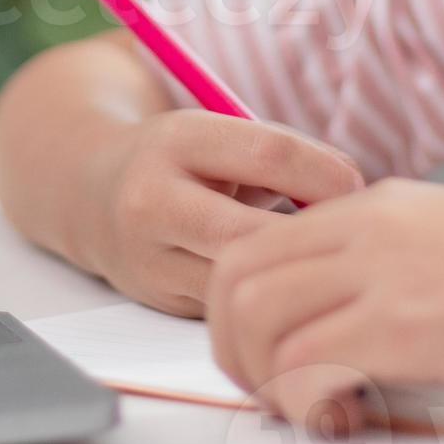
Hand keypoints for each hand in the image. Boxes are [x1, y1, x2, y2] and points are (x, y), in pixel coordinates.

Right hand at [74, 112, 366, 315]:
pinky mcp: (161, 302)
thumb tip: (358, 198)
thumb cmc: (179, 159)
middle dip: (311, 240)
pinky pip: (232, 308)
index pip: (270, 154)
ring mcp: (151, 259)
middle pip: (254, 233)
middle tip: (350, 240)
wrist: (85, 192)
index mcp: (178, 141)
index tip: (357, 188)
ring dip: (290, 275)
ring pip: (243, 282)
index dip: (327, 173)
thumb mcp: (217, 135)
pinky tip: (288, 288)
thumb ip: (279, 159)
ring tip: (321, 263)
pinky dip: (267, 298)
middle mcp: (154, 200)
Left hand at [204, 179, 443, 423]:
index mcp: (373, 206)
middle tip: (274, 394)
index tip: (271, 359)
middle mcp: (366, 227)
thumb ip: (388, 254)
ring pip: (256, 320)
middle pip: (233, 279)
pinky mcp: (412, 325)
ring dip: (265, 380)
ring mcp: (386, 273)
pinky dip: (305, 403)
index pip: (252, 244)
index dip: (239, 313)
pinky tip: (345, 420)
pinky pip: (308, 363)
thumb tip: (339, 307)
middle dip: (233, 348)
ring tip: (312, 411)